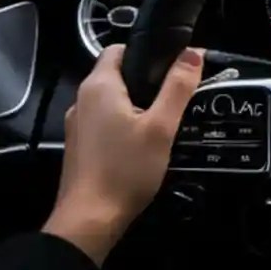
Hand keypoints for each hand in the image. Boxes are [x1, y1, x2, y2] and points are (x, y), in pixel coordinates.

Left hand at [43, 44, 203, 265]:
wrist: (90, 220)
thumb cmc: (126, 169)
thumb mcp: (161, 127)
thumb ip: (177, 88)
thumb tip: (193, 53)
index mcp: (99, 85)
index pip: (119, 49)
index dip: (146, 52)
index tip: (172, 68)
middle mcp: (81, 99)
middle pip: (116, 75)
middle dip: (145, 82)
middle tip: (175, 98)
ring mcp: (76, 125)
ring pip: (110, 102)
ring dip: (134, 106)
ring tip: (162, 123)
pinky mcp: (79, 147)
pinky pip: (103, 123)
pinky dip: (122, 126)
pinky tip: (141, 146)